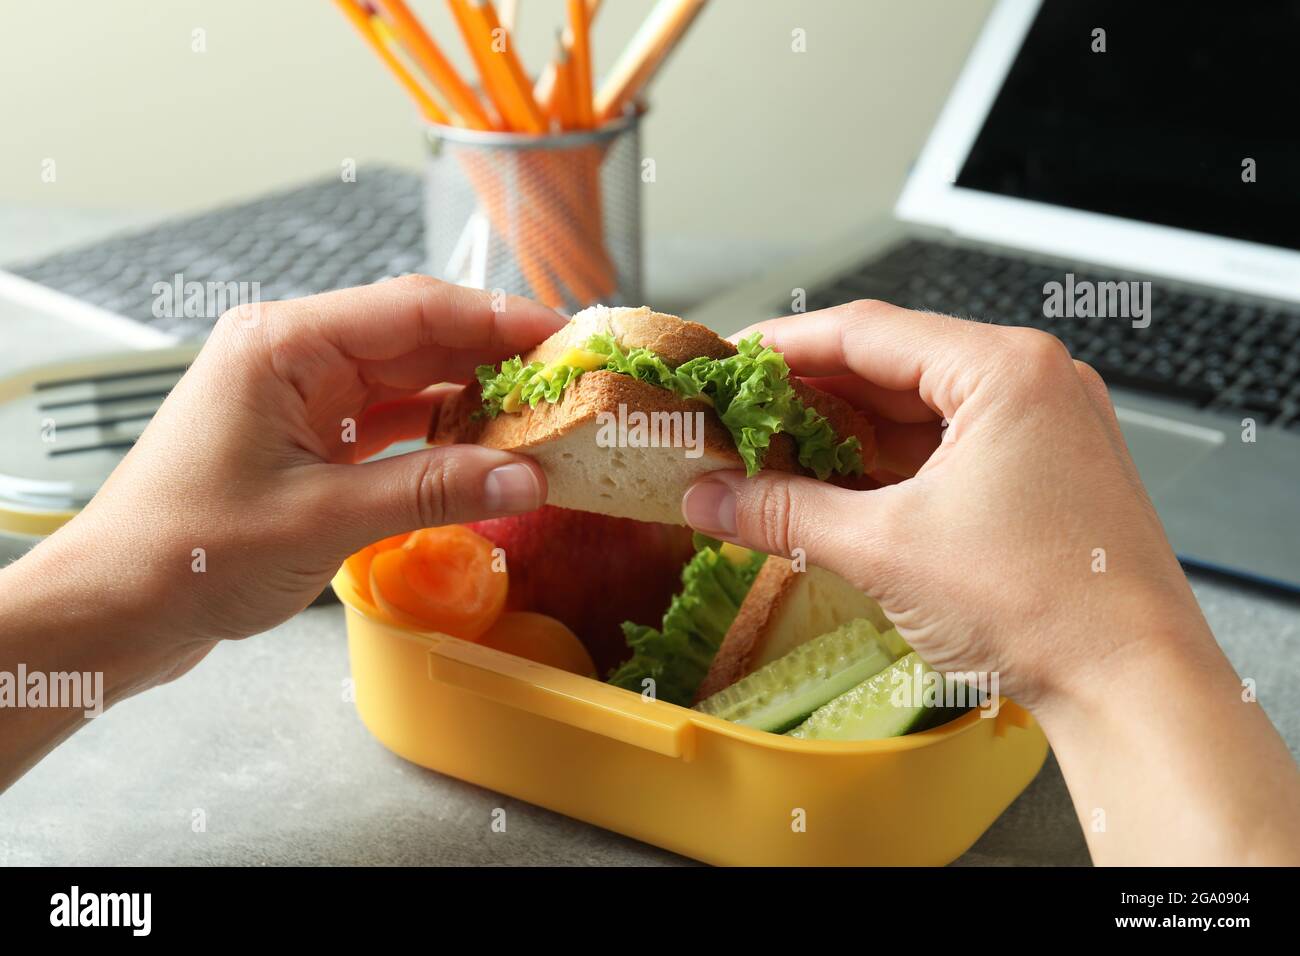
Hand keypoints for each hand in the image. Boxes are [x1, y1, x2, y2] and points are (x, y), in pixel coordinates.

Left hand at [14, 276, 559, 679]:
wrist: (115, 607)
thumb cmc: (184, 553)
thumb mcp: (321, 520)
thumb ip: (432, 492)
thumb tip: (527, 478)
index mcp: (285, 344)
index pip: (415, 308)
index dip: (499, 318)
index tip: (565, 336)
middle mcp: (296, 355)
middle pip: (421, 337)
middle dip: (498, 358)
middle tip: (571, 380)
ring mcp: (303, 396)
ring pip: (413, 380)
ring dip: (475, 401)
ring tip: (544, 419)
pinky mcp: (311, 437)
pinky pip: (394, 421)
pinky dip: (443, 437)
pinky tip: (489, 452)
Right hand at [680, 299, 1299, 863]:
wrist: (1135, 687)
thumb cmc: (1045, 607)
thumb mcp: (885, 550)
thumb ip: (785, 514)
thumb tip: (710, 500)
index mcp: (1006, 371)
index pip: (867, 333)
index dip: (784, 348)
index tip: (729, 364)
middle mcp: (1035, 383)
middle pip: (893, 365)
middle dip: (810, 396)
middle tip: (742, 418)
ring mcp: (1046, 427)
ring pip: (921, 409)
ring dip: (847, 433)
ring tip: (776, 455)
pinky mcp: (1046, 472)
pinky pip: (950, 447)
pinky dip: (890, 464)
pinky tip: (837, 486)